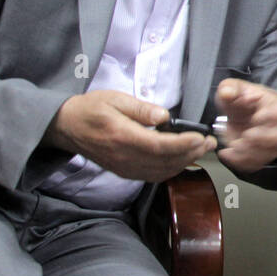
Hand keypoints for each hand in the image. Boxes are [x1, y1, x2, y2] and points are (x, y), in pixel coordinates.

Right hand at [44, 90, 211, 181]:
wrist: (67, 127)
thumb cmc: (91, 109)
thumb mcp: (115, 99)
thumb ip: (140, 109)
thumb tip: (164, 116)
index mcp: (122, 136)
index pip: (159, 146)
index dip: (183, 144)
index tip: (200, 137)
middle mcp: (124, 157)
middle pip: (165, 161)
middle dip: (192, 153)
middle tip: (210, 142)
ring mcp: (124, 168)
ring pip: (162, 172)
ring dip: (185, 162)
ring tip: (202, 149)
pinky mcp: (124, 172)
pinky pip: (153, 176)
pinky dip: (172, 169)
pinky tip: (183, 159)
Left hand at [212, 79, 276, 173]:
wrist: (237, 115)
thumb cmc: (240, 99)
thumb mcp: (232, 88)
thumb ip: (229, 88)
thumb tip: (228, 92)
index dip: (273, 116)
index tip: (256, 117)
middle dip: (265, 138)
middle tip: (246, 135)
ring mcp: (274, 142)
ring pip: (270, 153)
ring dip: (249, 152)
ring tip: (232, 144)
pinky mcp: (264, 154)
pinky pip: (257, 163)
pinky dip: (240, 162)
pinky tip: (228, 153)